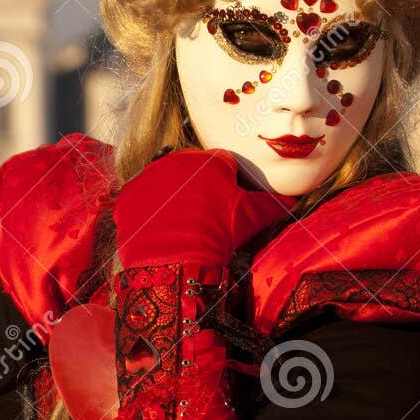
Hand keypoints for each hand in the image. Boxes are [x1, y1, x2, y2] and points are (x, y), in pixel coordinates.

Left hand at [113, 148, 295, 267]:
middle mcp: (174, 160)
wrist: (175, 260)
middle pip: (193, 172)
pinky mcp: (127, 197)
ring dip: (174, 199)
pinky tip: (160, 230)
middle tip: (206, 217)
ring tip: (182, 225)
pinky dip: (150, 212)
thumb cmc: (218, 234)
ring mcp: (147, 177)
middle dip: (201, 189)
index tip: (233, 205)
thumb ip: (274, 204)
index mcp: (208, 160)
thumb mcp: (252, 218)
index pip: (226, 166)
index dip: (233, 184)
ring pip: (166, 184)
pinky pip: (141, 200)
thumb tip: (292, 200)